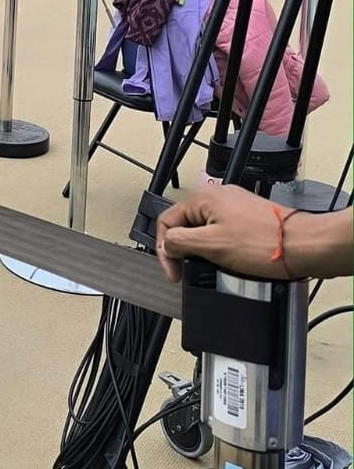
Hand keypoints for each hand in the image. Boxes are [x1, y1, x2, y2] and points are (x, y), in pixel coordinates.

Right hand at [156, 185, 282, 281]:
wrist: (303, 245)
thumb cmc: (264, 243)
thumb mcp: (211, 245)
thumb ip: (180, 242)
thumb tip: (167, 245)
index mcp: (203, 198)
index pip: (167, 222)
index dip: (165, 251)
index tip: (173, 272)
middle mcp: (218, 196)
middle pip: (185, 225)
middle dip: (185, 250)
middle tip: (189, 271)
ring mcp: (234, 205)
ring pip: (204, 229)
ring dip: (203, 250)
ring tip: (214, 266)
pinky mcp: (247, 216)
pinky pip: (223, 231)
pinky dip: (221, 247)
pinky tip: (230, 260)